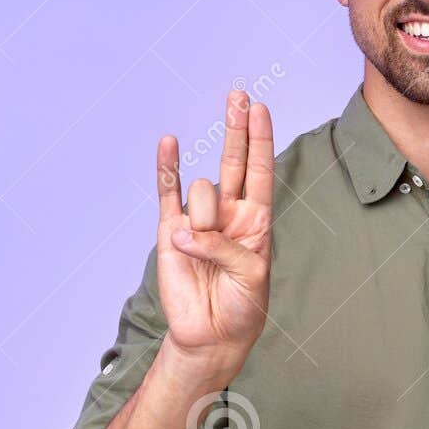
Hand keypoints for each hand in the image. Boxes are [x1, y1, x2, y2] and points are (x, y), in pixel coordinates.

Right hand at [155, 89, 273, 385]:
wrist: (211, 334)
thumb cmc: (242, 305)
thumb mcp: (250, 274)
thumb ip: (224, 247)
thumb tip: (184, 231)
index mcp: (257, 220)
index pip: (259, 171)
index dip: (260, 140)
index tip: (261, 108)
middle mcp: (229, 213)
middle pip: (233, 161)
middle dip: (237, 128)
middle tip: (238, 94)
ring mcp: (199, 219)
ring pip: (202, 195)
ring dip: (204, 224)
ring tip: (203, 254)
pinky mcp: (170, 230)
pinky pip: (168, 193)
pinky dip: (167, 168)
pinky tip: (169, 143)